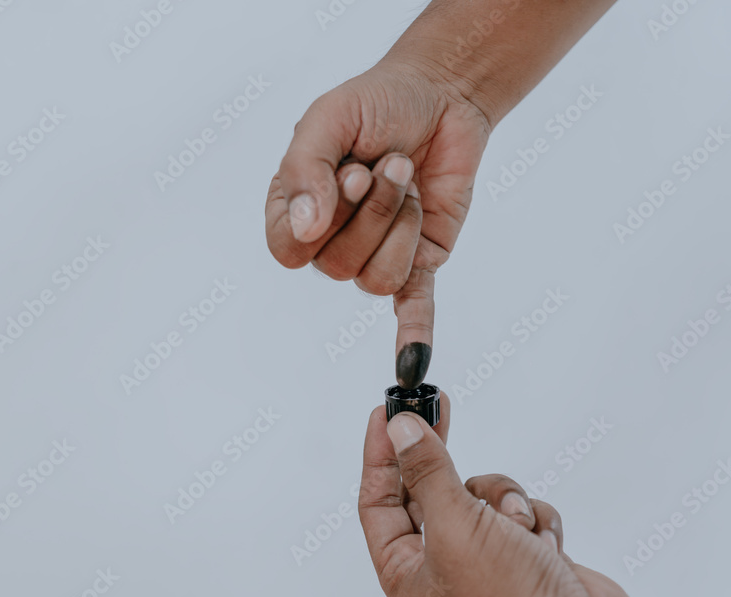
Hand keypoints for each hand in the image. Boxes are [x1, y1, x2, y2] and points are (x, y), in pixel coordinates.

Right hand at [265, 57, 490, 387]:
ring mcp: (375, 254)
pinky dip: (413, 336)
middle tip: (384, 162)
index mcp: (296, 210)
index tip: (342, 171)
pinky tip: (413, 366)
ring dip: (398, 224)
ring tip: (407, 178)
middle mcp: (331, 240)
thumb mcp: (328, 119)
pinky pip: (412, 307)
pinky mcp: (419, 261)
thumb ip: (305, 170)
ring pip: (376, 278)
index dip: (318, 220)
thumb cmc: (377, 103)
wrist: (441, 95)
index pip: (288, 251)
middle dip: (370, 208)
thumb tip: (305, 230)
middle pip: (337, 265)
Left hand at [358, 397, 664, 596]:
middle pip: (428, 493)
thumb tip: (400, 430)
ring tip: (515, 524)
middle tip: (438, 409)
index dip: (380, 456)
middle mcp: (441, 569)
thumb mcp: (456, 528)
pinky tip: (545, 544)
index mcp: (406, 574)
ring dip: (500, 498)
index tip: (388, 411)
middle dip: (438, 458)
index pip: (378, 503)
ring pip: (480, 497)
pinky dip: (534, 518)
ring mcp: (486, 563)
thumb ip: (427, 473)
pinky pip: (520, 513)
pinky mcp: (527, 558)